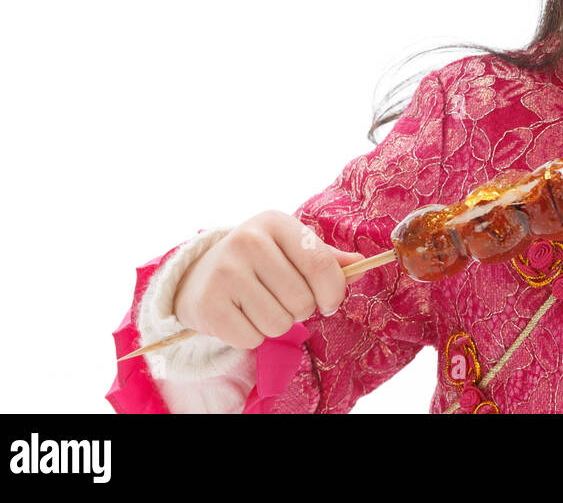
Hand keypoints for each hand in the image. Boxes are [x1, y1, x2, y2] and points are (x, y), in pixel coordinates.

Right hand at [172, 210, 365, 349]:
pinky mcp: (209, 304)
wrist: (199, 275)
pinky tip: (240, 316)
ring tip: (260, 306)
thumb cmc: (259, 261)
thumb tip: (362, 265)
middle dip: (300, 309)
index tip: (330, 302)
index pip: (321, 265)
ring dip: (276, 324)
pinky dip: (252, 336)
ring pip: (279, 324)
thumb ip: (326, 258)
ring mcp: (225, 272)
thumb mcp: (291, 248)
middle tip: (282, 298)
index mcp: (276, 223)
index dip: (333, 292)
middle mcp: (248, 241)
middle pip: (302, 301)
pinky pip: (252, 339)